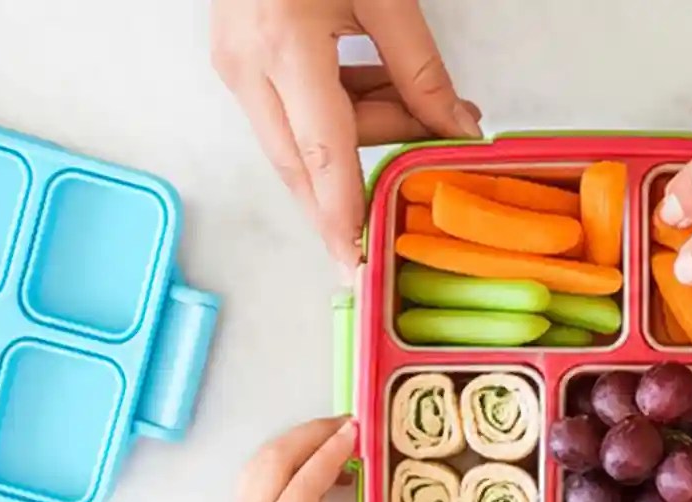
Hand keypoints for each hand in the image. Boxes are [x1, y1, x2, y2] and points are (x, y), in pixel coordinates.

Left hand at [202, 417, 421, 501]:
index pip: (300, 485)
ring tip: (332, 438)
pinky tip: (314, 471)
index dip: (329, 454)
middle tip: (349, 422)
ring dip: (293, 444)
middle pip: (271, 462)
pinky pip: (255, 481)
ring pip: (257, 466)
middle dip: (309, 434)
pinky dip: (284, 462)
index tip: (356, 431)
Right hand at [212, 0, 481, 265]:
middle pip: (307, 163)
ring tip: (424, 103)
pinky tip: (384, 88)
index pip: (321, 157)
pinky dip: (341, 113)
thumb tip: (456, 128)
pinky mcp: (239, 59)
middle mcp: (246, 68)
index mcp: (283, 47)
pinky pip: (294, 112)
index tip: (356, 265)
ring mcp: (235, 66)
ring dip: (365, 135)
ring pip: (303, 140)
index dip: (341, 217)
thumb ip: (421, 70)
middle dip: (363, 182)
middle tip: (415, 186)